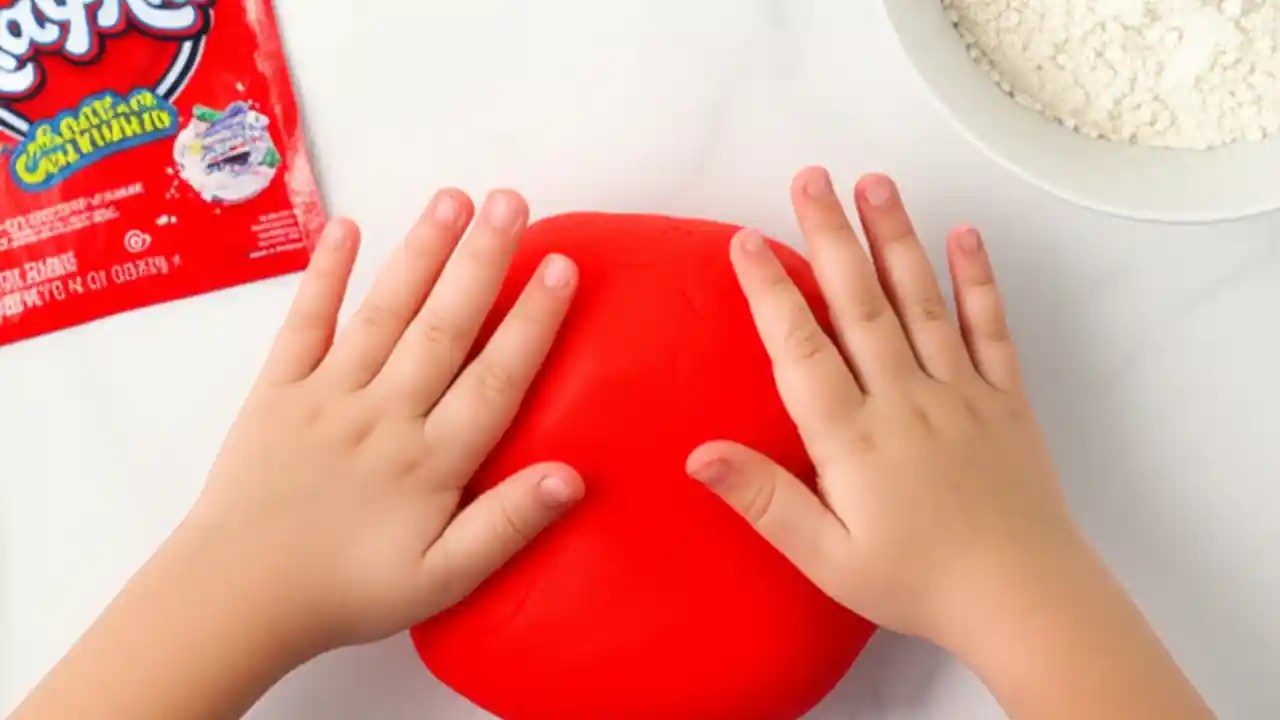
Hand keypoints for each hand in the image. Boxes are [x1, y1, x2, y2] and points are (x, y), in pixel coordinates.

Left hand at [13, 189, 586, 719]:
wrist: (236, 597)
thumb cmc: (346, 591)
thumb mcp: (440, 580)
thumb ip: (506, 526)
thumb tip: (572, 476)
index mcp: (429, 460)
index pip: (495, 378)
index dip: (532, 321)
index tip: (560, 266)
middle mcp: (384, 413)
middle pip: (443, 327)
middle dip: (481, 261)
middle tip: (511, 200)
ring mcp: (327, 395)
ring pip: (383, 312)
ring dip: (420, 253)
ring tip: (452, 197)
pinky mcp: (277, 389)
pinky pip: (304, 324)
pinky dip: (324, 275)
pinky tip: (347, 228)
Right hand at [687, 168, 1068, 641]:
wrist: (1023, 599)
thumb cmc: (917, 582)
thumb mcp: (826, 557)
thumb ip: (764, 501)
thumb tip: (699, 455)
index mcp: (854, 438)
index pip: (801, 349)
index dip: (771, 291)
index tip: (746, 241)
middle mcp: (905, 399)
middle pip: (861, 304)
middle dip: (831, 237)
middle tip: (809, 179)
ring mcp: (960, 392)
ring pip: (921, 301)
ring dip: (895, 238)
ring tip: (874, 183)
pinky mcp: (1004, 398)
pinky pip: (990, 328)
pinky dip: (977, 280)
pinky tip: (963, 235)